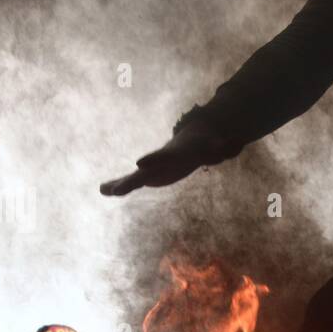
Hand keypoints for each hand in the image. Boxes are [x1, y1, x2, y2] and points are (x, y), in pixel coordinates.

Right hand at [100, 122, 238, 196]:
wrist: (193, 140)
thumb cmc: (205, 143)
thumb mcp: (213, 145)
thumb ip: (218, 145)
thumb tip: (230, 141)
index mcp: (174, 154)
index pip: (162, 158)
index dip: (153, 160)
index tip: (140, 164)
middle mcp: (159, 161)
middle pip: (144, 172)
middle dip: (130, 180)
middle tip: (115, 189)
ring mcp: (153, 168)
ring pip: (134, 178)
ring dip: (119, 185)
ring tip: (102, 191)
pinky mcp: (150, 175)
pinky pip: (133, 183)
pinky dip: (119, 186)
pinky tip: (104, 191)